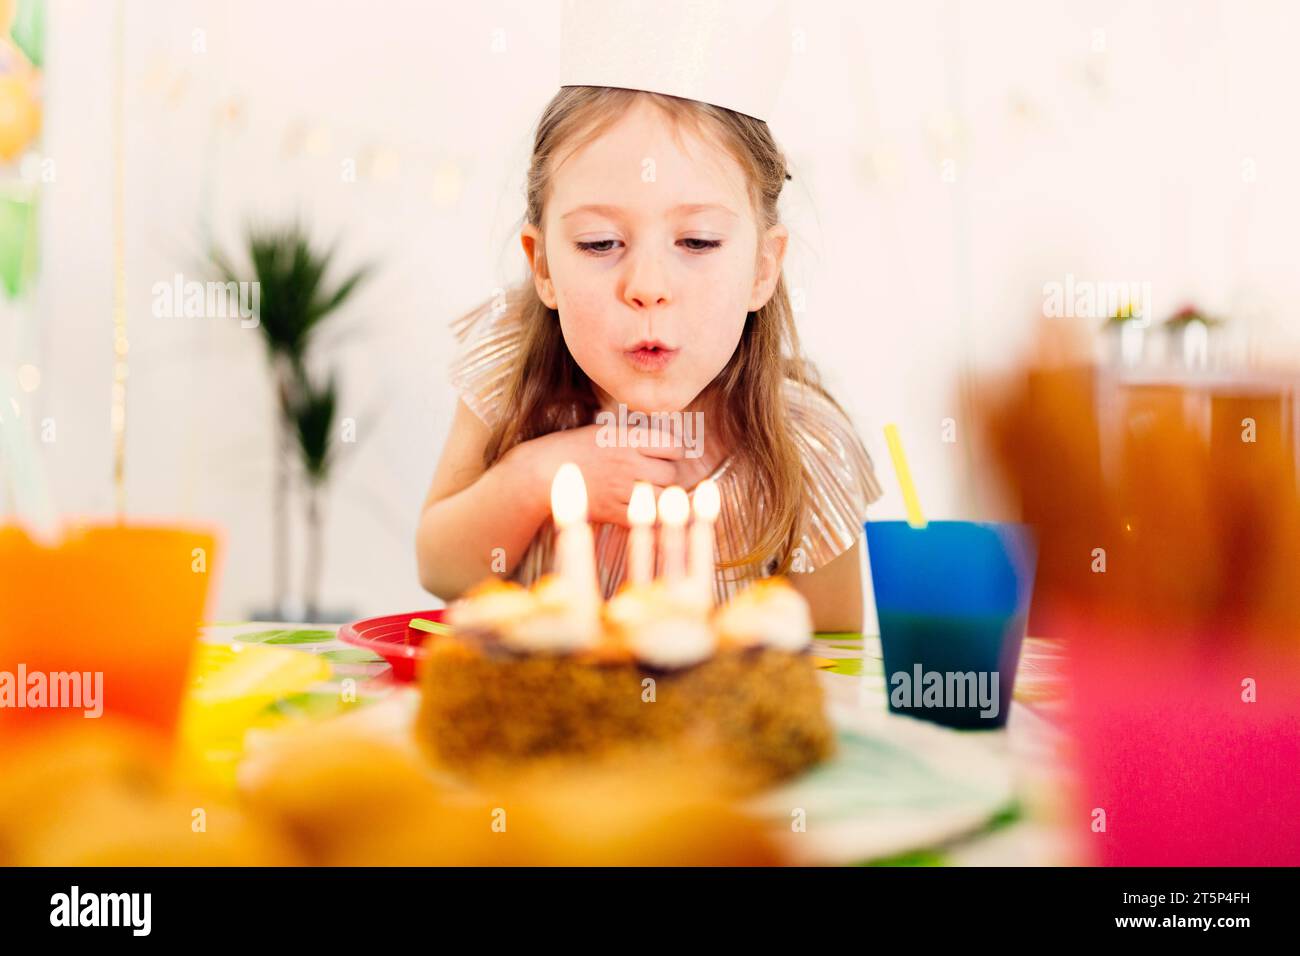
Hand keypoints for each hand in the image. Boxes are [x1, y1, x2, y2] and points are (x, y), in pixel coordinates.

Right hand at [509, 424, 685, 526]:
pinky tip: (642, 511)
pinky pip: (645, 518)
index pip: (673, 446)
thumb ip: (634, 436)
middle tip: (655, 477)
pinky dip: (649, 517)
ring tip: (650, 494)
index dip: (674, 452)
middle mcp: (627, 463)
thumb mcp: (604, 431)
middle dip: (667, 476)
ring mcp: (620, 488)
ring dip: (661, 497)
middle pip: (670, 474)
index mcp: (627, 440)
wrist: (542, 473)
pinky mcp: (611, 511)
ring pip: (662, 498)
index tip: (666, 455)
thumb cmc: (573, 449)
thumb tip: (666, 442)